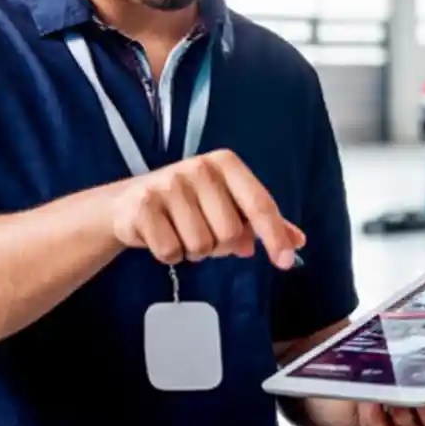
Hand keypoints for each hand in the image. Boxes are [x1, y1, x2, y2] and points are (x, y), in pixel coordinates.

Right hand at [111, 149, 305, 268]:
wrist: (128, 204)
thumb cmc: (187, 205)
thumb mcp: (226, 204)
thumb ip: (261, 221)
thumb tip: (297, 240)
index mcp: (225, 163)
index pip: (259, 204)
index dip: (274, 236)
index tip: (285, 262)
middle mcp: (198, 167)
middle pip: (230, 233)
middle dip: (220, 245)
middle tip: (204, 233)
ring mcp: (168, 185)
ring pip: (200, 246)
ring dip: (193, 251)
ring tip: (180, 232)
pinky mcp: (143, 206)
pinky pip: (171, 251)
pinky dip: (169, 254)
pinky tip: (161, 235)